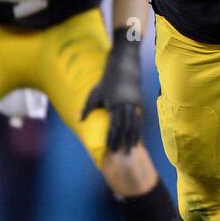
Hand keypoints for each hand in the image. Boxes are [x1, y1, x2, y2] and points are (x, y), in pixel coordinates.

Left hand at [81, 28, 143, 152]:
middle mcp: (126, 105)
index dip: (112, 139)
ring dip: (133, 138)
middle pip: (126, 128)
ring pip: (135, 125)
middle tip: (122, 155)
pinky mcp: (140, 102)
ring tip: (132, 149)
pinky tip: (137, 137)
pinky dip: (138, 129)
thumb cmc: (107, 80)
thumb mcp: (95, 93)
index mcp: (114, 104)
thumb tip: (79, 121)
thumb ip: (87, 108)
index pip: (113, 126)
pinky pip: (139, 119)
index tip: (110, 150)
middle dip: (123, 142)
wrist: (124, 65)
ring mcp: (135, 104)